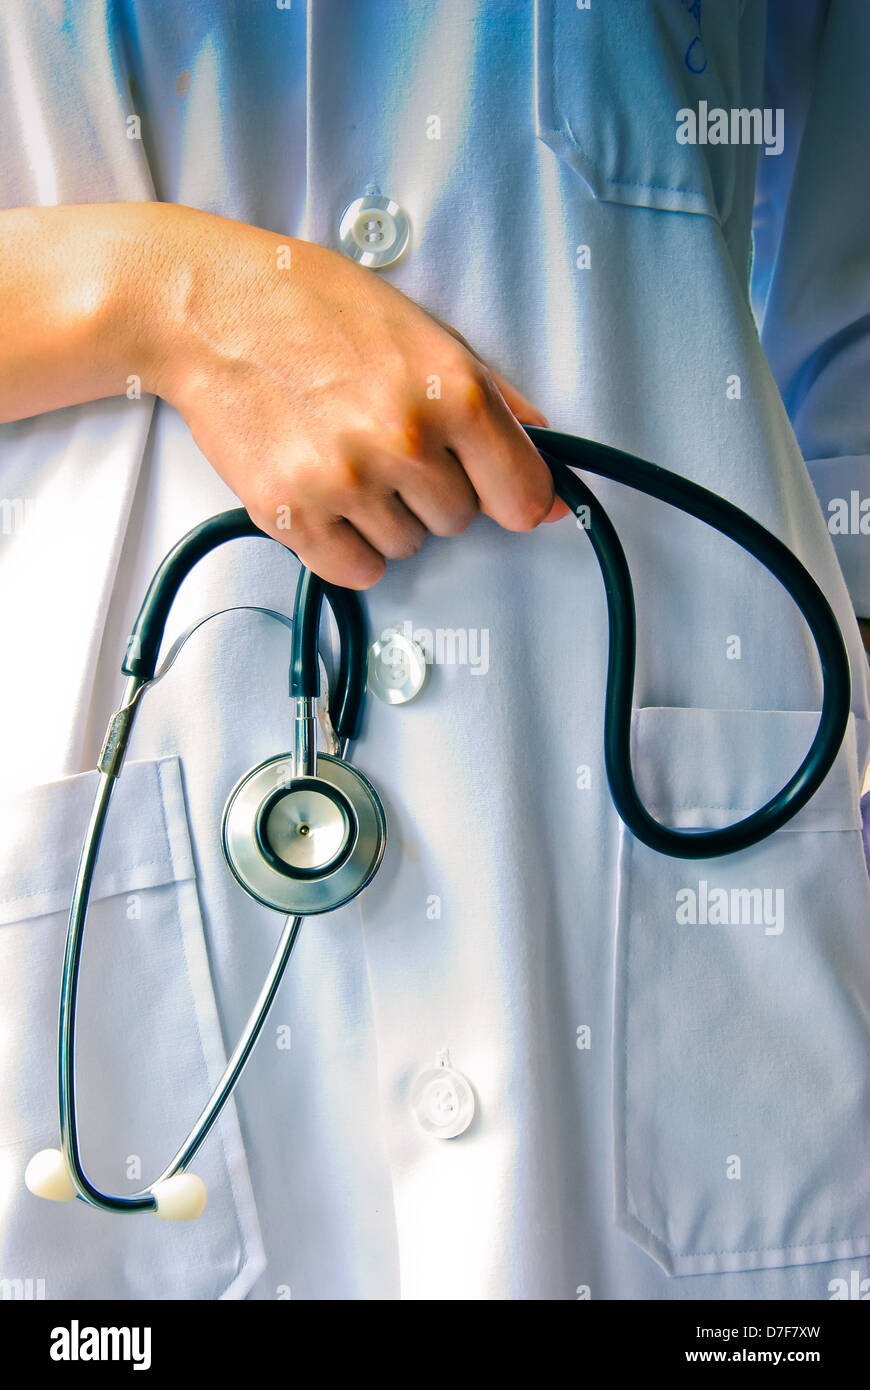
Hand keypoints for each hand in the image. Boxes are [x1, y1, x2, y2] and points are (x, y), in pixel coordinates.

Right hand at [150, 208, 566, 586]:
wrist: (212, 307)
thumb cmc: (317, 308)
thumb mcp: (426, 332)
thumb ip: (498, 403)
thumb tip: (546, 471)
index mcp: (452, 391)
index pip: (522, 495)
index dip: (510, 495)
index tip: (492, 490)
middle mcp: (405, 442)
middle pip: (457, 521)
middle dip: (430, 490)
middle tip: (382, 439)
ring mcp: (347, 483)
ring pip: (405, 547)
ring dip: (383, 516)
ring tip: (342, 453)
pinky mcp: (292, 515)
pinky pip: (355, 569)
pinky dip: (345, 545)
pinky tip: (323, 492)